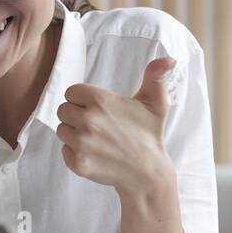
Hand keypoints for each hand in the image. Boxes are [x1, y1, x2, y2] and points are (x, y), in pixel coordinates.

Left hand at [56, 57, 176, 193]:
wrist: (147, 173)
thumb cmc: (149, 134)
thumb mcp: (156, 102)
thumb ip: (155, 76)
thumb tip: (169, 59)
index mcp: (100, 100)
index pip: (71, 92)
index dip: (82, 100)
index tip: (98, 109)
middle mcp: (88, 120)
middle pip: (63, 111)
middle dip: (77, 117)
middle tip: (98, 126)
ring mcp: (82, 143)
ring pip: (62, 130)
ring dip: (75, 134)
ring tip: (97, 140)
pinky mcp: (78, 163)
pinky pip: (64, 151)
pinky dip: (75, 153)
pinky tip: (95, 153)